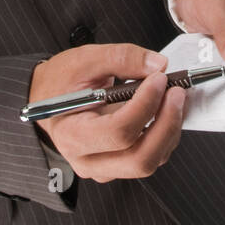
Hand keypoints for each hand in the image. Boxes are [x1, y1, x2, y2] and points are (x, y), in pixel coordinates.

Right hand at [28, 43, 184, 182]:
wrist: (48, 98)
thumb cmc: (61, 81)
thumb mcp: (85, 59)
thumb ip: (122, 58)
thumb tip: (158, 65)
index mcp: (72, 135)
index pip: (118, 132)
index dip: (145, 105)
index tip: (159, 79)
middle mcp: (87, 160)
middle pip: (139, 159)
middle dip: (166, 124)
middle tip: (176, 92)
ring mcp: (104, 166)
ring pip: (149, 160)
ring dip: (169, 129)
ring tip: (173, 97)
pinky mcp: (118, 164)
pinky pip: (151, 157)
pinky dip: (165, 134)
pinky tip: (165, 109)